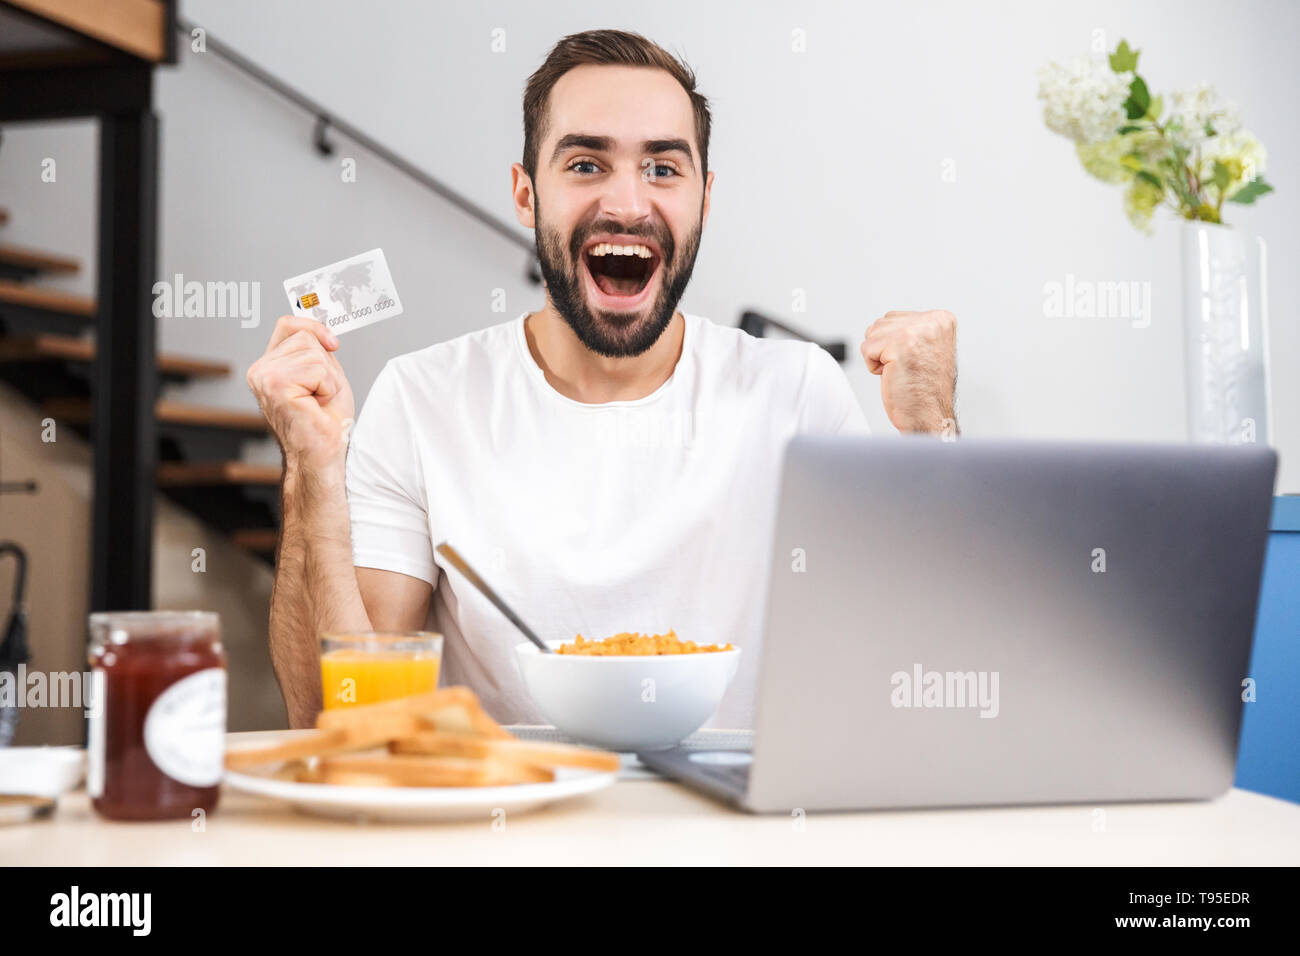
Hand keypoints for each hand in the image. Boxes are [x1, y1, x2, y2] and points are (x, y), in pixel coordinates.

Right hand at [247, 316, 355, 473]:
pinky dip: (327, 386)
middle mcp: (260, 370)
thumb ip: (319, 350)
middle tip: (321, 394)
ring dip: (328, 379)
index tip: (333, 343)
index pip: (289, 325)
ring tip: (318, 400)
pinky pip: (317, 368)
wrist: (323, 454)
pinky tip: (316, 405)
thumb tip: (323, 330)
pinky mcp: (275, 385)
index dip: (314, 327)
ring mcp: (264, 376)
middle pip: (306, 337)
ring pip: (313, 352)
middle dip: (326, 365)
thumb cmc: (325, 420)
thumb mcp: (326, 374)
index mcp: (269, 365)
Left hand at [860, 309, 957, 434]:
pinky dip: (874, 367)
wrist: (929, 416)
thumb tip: (882, 323)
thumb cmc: (923, 390)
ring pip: (872, 334)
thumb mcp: (924, 348)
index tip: (915, 362)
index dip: (894, 344)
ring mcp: (916, 330)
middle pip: (881, 323)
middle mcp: (932, 321)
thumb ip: (911, 329)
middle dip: (885, 349)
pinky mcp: (899, 344)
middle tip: (907, 369)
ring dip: (880, 357)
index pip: (893, 318)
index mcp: (941, 319)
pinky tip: (895, 375)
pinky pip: (866, 349)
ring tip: (902, 371)